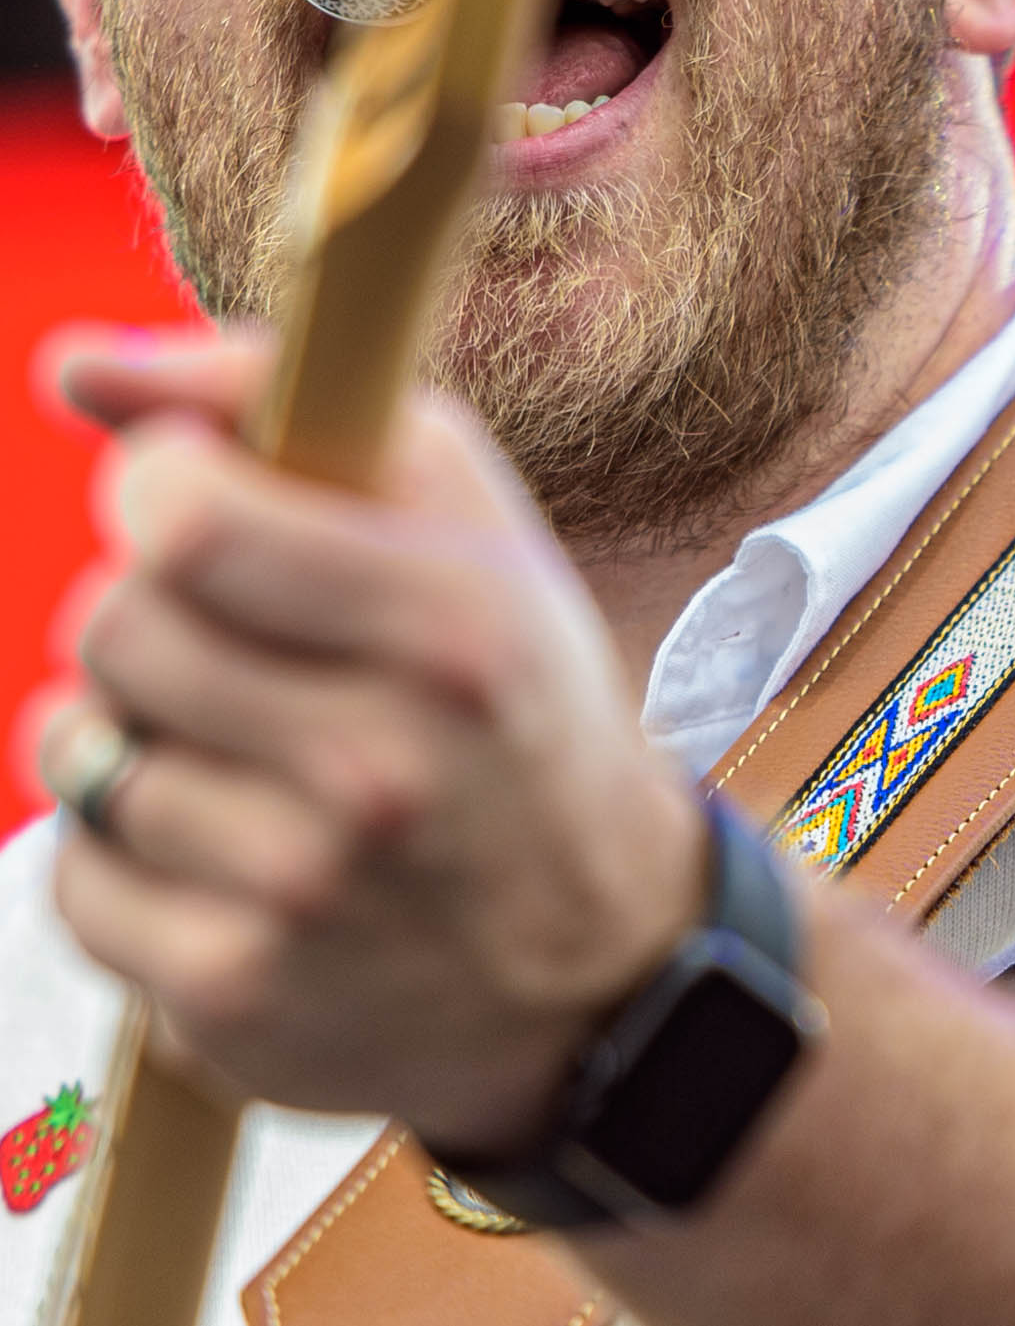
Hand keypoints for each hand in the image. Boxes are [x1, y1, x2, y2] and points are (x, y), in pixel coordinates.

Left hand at [41, 327, 705, 1150]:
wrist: (595, 956)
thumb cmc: (509, 697)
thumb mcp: (457, 514)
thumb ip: (267, 399)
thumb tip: (71, 363)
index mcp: (450, 625)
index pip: (187, 520)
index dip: (157, 486)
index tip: (188, 500)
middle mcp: (378, 768)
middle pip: (114, 627)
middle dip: (145, 608)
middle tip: (221, 633)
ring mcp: (299, 896)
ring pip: (77, 749)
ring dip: (127, 728)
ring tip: (224, 740)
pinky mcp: (232, 999)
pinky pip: (71, 880)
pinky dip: (120, 851)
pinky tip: (215, 844)